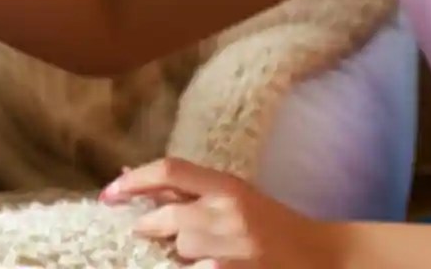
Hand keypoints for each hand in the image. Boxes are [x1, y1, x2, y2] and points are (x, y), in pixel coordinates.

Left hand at [99, 157, 346, 267]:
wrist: (323, 256)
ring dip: (181, 256)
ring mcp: (235, 247)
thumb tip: (127, 176)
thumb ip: (184, 189)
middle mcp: (231, 212)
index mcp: (228, 186)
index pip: (170, 171)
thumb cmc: (270, 225)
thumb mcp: (231, 197)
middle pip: (169, 217)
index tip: (107, 194)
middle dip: (152, 227)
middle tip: (145, 232)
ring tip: (203, 255)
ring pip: (180, 251)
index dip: (133, 181)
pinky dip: (192, 267)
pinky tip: (206, 263)